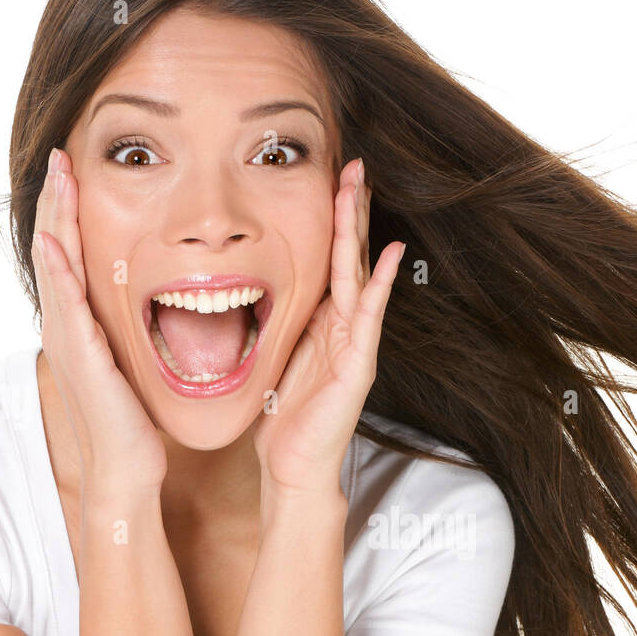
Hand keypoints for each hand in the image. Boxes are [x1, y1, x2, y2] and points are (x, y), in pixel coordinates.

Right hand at [31, 147, 166, 498]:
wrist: (125, 470)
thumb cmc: (133, 423)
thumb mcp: (131, 364)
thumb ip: (133, 333)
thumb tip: (153, 308)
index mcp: (81, 324)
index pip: (73, 255)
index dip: (72, 214)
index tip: (78, 172)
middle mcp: (67, 326)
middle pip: (55, 248)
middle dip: (58, 201)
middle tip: (62, 156)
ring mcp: (70, 340)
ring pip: (56, 266)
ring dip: (55, 220)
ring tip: (58, 177)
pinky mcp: (82, 358)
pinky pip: (66, 306)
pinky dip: (60, 272)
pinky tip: (56, 243)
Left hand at [252, 158, 404, 501]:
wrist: (295, 470)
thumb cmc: (282, 422)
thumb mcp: (272, 360)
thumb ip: (272, 327)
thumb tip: (248, 296)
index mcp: (321, 325)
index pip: (328, 262)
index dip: (330, 222)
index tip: (328, 179)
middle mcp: (343, 328)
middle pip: (348, 258)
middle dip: (350, 211)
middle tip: (352, 165)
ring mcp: (355, 345)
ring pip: (358, 275)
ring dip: (359, 231)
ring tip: (362, 189)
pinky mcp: (358, 365)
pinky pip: (370, 316)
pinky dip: (380, 284)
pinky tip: (389, 254)